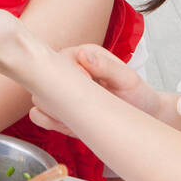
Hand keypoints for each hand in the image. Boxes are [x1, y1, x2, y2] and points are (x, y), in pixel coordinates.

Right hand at [28, 42, 162, 136]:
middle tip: (80, 107)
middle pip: (42, 78)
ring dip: (53, 110)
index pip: (59, 59)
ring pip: (38, 98)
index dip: (67, 77)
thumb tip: (83, 55)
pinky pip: (39, 116)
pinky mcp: (59, 111)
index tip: (86, 90)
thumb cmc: (137, 94)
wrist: (143, 114)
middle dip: (57, 95)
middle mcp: (69, 71)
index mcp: (84, 55)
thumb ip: (106, 66)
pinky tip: (69, 125)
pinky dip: (49, 122)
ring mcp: (62, 92)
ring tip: (78, 116)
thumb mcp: (127, 79)